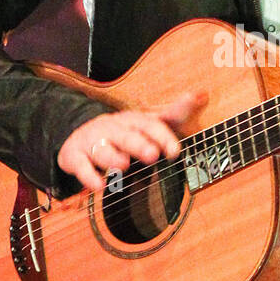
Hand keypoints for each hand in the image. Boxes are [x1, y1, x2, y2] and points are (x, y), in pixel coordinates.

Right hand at [57, 90, 207, 193]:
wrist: (81, 136)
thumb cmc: (126, 132)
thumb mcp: (150, 122)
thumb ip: (177, 113)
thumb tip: (204, 94)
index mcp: (134, 120)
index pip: (150, 125)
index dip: (163, 137)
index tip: (176, 151)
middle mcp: (113, 128)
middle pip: (127, 135)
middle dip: (138, 144)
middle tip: (152, 155)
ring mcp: (93, 142)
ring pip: (102, 150)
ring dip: (112, 157)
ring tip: (123, 165)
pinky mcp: (76, 157)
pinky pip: (81, 167)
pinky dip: (89, 177)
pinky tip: (99, 186)